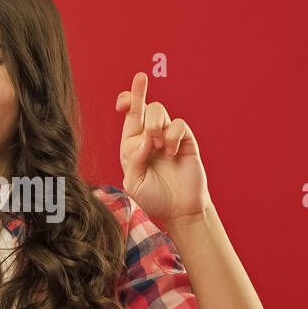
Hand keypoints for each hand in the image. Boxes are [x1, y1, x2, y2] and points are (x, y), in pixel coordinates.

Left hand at [114, 72, 210, 225]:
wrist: (179, 210)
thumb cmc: (154, 198)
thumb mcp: (134, 183)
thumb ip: (134, 160)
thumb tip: (143, 139)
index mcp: (133, 144)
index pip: (129, 114)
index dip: (126, 101)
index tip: (121, 102)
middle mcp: (150, 136)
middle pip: (143, 105)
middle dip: (138, 98)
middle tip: (143, 107)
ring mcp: (168, 136)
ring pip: (159, 110)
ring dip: (154, 124)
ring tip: (157, 146)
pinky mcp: (185, 140)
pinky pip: (178, 124)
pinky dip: (172, 135)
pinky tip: (170, 151)